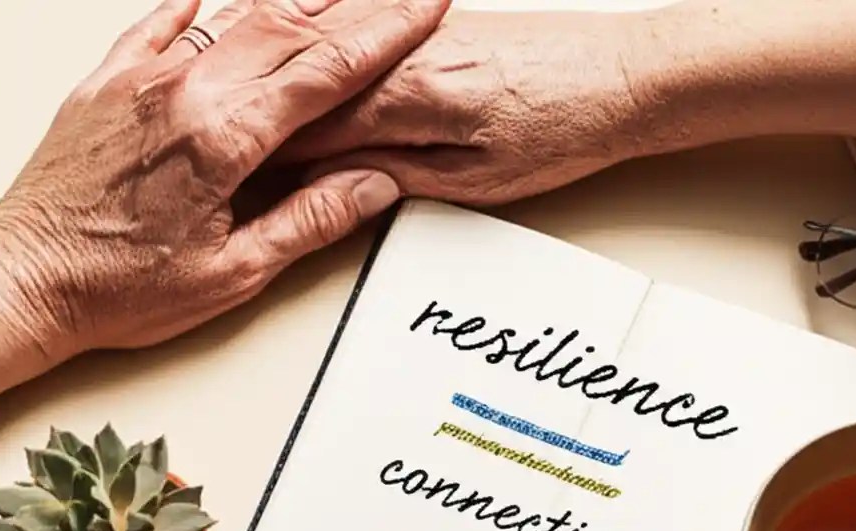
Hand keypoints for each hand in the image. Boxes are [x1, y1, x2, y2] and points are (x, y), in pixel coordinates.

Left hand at [0, 0, 448, 360]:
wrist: (24, 282)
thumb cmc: (120, 288)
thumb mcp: (235, 273)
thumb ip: (310, 219)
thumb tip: (375, 184)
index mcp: (224, 136)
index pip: (329, 68)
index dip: (387, 32)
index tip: (425, 6)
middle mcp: (182, 90)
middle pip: (289, 27)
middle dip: (355, 8)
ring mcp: (140, 78)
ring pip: (233, 16)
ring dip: (291, 2)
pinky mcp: (105, 82)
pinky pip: (160, 23)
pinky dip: (197, 6)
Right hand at [274, 8, 654, 204]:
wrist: (628, 76)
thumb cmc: (568, 129)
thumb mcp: (480, 182)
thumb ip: (399, 176)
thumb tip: (337, 180)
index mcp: (413, 95)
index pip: (311, 125)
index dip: (267, 155)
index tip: (236, 177)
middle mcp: (409, 50)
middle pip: (311, 83)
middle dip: (268, 114)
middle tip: (227, 144)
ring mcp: (423, 30)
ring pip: (332, 51)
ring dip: (295, 77)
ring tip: (254, 99)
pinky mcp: (440, 23)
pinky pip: (365, 36)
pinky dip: (332, 54)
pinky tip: (316, 65)